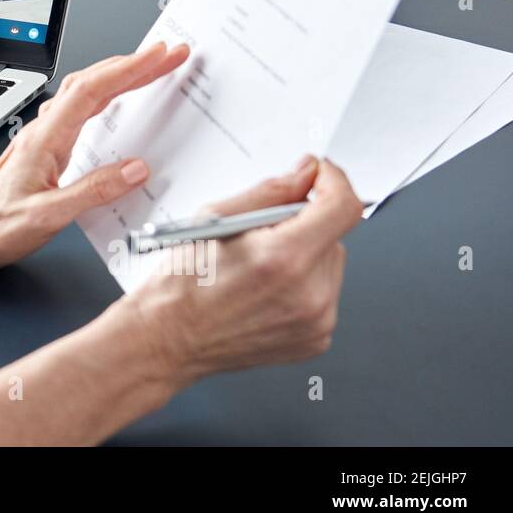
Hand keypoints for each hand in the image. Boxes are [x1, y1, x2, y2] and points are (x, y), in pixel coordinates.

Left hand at [0, 40, 190, 277]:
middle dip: (133, 65)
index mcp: (45, 140)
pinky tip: (114, 103)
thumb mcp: (49, 217)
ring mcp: (42, 138)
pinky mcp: (43, 149)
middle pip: (91, 83)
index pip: (93, 91)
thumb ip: (94, 192)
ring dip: (118, 77)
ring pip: (84, 93)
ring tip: (150, 70)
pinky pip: (78, 111)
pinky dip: (103, 97)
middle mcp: (43, 131)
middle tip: (168, 55)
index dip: (130, 70)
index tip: (160, 56)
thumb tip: (135, 170)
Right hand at [128, 157, 363, 387]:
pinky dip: (304, 284)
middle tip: (263, 234)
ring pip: (330, 264)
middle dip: (306, 224)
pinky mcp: (317, 338)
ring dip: (306, 254)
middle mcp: (308, 293)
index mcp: (283, 258)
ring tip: (260, 268)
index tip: (320, 176)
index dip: (334, 181)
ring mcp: (317, 321)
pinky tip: (267, 290)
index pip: (342, 207)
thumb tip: (305, 174)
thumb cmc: (184, 283)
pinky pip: (325, 293)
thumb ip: (271, 191)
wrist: (170, 336)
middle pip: (335, 235)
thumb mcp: (216, 217)